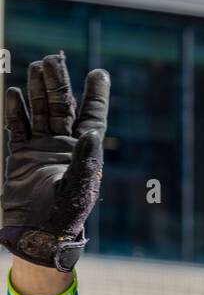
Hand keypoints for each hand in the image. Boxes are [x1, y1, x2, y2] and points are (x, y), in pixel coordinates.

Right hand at [0, 51, 109, 271]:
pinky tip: (13, 92)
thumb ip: (86, 161)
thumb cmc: (65, 217)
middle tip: (54, 59)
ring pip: (40, 111)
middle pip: (62, 107)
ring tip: (37, 66)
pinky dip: (15, 111)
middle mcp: (64, 147)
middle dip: (58, 83)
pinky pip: (18, 128)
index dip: (96, 96)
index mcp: (84, 153)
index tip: (99, 73)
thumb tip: (92, 133)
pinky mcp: (21, 157)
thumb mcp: (79, 189)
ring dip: (38, 90)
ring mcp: (42, 149)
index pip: (92, 117)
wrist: (38, 236)